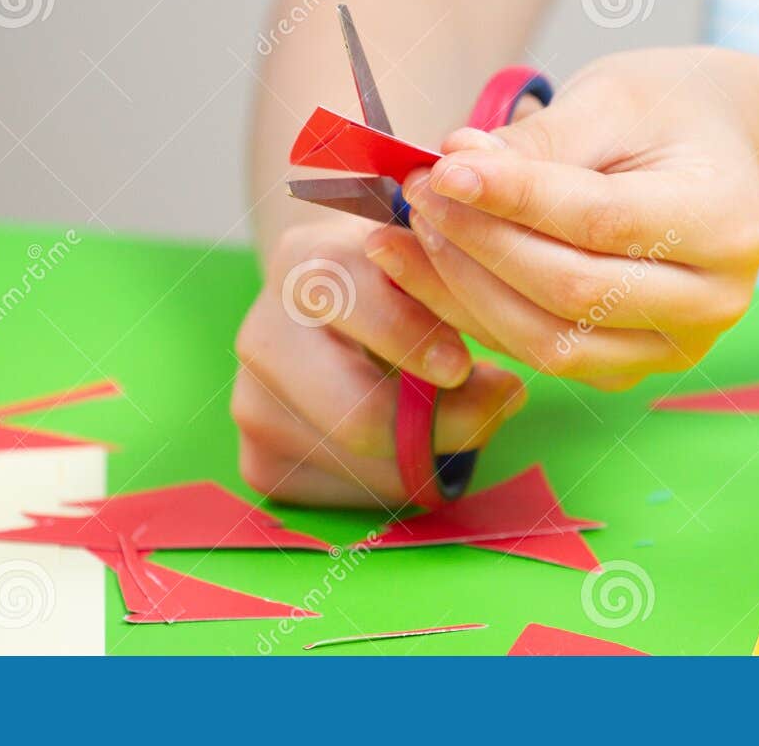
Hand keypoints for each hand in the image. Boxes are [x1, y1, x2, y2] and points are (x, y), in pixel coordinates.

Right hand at [232, 217, 526, 505]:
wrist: (323, 306)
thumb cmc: (395, 278)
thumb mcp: (428, 264)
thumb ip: (463, 310)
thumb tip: (506, 395)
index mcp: (302, 262)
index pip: (351, 305)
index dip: (412, 340)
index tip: (463, 366)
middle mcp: (261, 336)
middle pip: (360, 416)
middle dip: (443, 424)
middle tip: (491, 410)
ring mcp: (252, 406)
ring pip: (369, 466)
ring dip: (433, 453)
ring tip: (453, 414)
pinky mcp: (261, 464)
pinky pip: (351, 496)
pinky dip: (398, 477)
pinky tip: (408, 440)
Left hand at [367, 48, 758, 390]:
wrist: (725, 157)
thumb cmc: (670, 114)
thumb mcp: (615, 99)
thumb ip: (541, 140)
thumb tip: (457, 165)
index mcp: (724, 219)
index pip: (602, 221)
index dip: (514, 199)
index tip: (445, 169)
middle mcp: (711, 299)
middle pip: (571, 292)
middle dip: (479, 244)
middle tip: (420, 192)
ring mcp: (675, 346)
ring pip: (549, 343)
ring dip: (464, 290)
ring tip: (416, 228)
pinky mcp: (632, 369)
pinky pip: (541, 355)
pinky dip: (477, 316)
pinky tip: (433, 268)